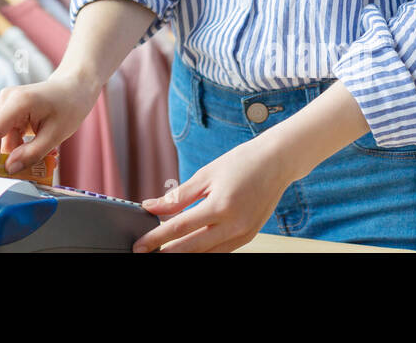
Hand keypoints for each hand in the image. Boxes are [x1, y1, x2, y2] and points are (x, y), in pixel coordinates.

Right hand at [0, 68, 102, 173]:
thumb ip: (31, 154)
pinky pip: (13, 136)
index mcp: (17, 102)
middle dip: (18, 158)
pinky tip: (45, 147)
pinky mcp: (11, 111)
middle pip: (2, 140)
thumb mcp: (55, 135)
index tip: (1, 175)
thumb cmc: (69, 105)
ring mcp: (8, 105)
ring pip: (9, 141)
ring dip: (26, 152)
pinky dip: (27, 146)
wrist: (75, 88)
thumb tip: (9, 169)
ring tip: (50, 155)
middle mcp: (7, 100)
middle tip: (41, 169)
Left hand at [134, 136, 294, 251]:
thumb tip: (150, 206)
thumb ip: (177, 196)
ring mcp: (244, 234)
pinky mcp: (249, 236)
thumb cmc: (242, 162)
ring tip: (165, 252)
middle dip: (166, 252)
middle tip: (145, 254)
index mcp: (220, 206)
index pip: (179, 228)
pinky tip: (189, 248)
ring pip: (207, 253)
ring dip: (185, 254)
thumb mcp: (205, 175)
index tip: (139, 245)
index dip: (156, 239)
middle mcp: (234, 225)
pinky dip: (204, 251)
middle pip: (192, 247)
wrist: (276, 162)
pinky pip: (222, 250)